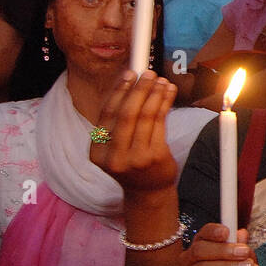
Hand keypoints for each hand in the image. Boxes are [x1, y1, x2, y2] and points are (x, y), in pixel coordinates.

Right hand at [88, 70, 179, 192]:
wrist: (147, 192)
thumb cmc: (131, 163)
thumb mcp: (114, 147)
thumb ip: (117, 122)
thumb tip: (130, 83)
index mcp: (96, 153)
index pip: (106, 114)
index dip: (118, 91)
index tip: (129, 74)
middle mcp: (113, 157)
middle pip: (126, 114)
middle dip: (139, 89)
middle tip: (148, 73)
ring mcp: (135, 159)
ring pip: (145, 117)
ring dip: (155, 94)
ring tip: (161, 81)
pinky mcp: (155, 157)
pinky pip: (160, 124)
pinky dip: (164, 104)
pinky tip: (168, 93)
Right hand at [181, 223, 256, 265]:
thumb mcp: (247, 262)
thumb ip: (243, 249)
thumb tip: (241, 233)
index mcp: (200, 248)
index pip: (201, 235)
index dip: (212, 231)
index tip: (227, 231)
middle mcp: (189, 263)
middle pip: (199, 251)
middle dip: (223, 250)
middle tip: (244, 251)